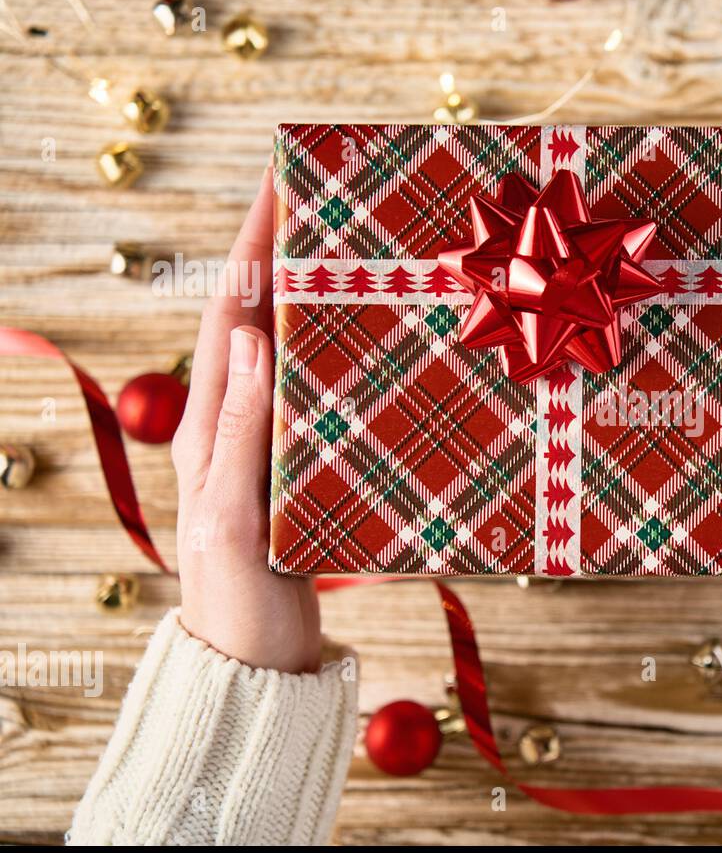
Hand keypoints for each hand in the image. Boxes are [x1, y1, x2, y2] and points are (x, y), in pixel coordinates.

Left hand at [170, 168, 320, 672]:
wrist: (254, 664)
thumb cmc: (237, 596)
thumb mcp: (232, 512)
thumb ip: (240, 429)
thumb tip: (255, 332)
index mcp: (208, 426)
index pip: (229, 314)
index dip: (250, 248)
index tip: (279, 189)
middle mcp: (235, 424)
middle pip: (261, 321)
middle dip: (288, 259)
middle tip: (335, 210)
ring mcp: (268, 447)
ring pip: (295, 356)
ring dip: (321, 304)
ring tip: (364, 261)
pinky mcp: (301, 473)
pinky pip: (322, 399)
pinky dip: (345, 361)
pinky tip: (381, 352)